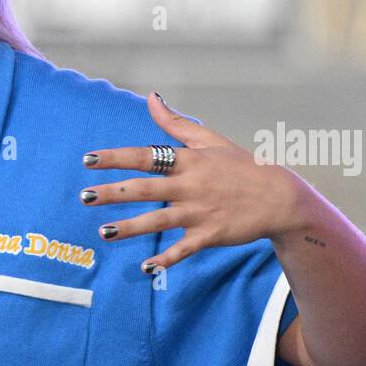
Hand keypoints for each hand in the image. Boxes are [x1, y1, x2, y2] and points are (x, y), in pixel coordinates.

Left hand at [79, 91, 303, 272]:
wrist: (281, 197)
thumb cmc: (242, 166)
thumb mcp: (210, 140)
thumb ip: (175, 123)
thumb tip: (150, 98)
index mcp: (189, 161)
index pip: (145, 156)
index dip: (115, 158)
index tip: (88, 160)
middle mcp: (191, 185)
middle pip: (145, 188)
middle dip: (113, 193)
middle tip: (84, 197)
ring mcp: (200, 212)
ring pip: (158, 220)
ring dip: (130, 227)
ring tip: (103, 232)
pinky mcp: (210, 235)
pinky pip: (183, 249)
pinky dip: (166, 259)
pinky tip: (146, 267)